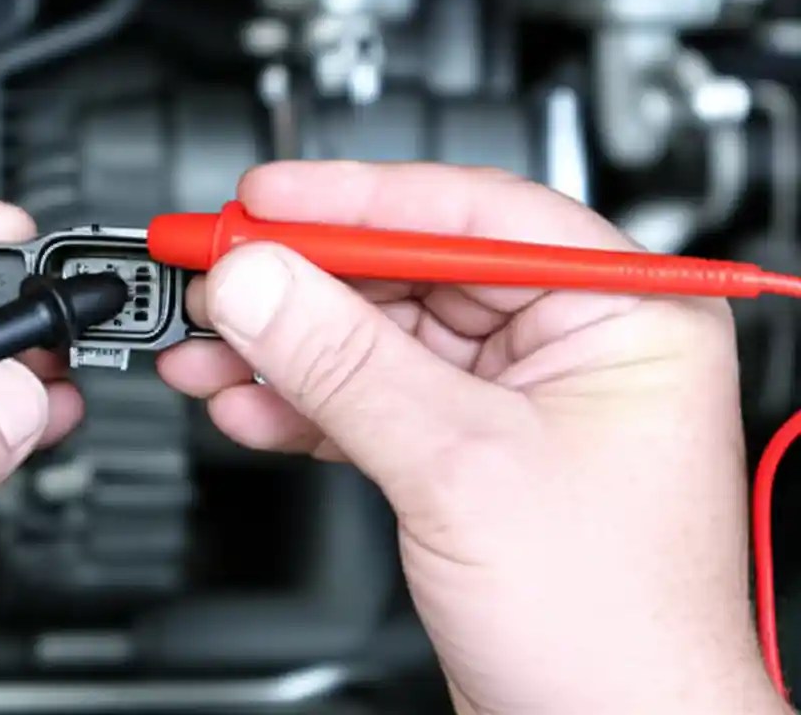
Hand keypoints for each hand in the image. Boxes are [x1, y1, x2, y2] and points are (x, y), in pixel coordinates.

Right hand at [158, 161, 788, 713]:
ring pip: (377, 341)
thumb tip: (260, 283)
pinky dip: (303, 404)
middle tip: (217, 273)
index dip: (355, 201)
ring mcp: (512, 406)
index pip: (471, 215)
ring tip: (208, 346)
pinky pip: (370, 401)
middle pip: (409, 275)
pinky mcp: (463, 457)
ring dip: (286, 347)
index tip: (267, 199)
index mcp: (621, 316)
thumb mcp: (460, 466)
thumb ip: (344, 364)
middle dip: (302, 284)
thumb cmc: (614, 630)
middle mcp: (570, 348)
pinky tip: (250, 403)